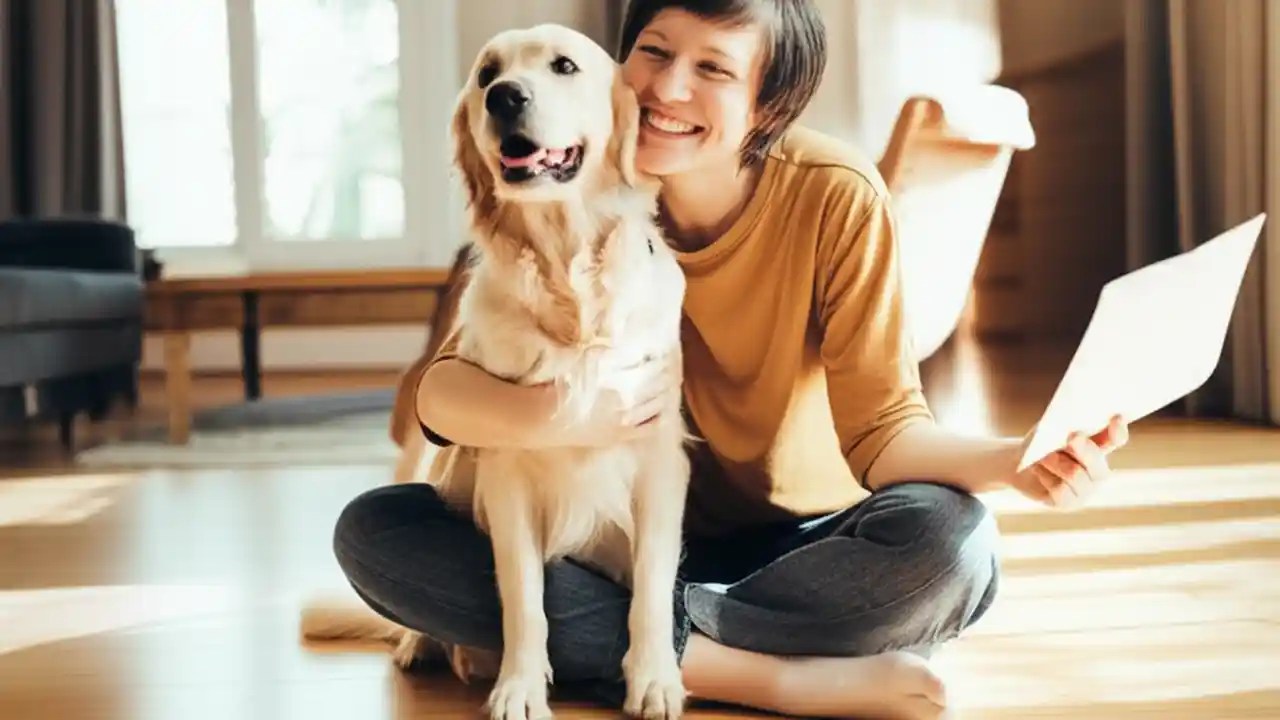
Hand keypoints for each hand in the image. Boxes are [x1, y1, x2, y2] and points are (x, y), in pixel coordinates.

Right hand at [542, 351, 680, 447]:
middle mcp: (629, 403)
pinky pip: (648, 429)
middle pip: (657, 387)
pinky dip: (660, 418)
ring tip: (670, 385)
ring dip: (666, 394)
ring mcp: (625, 423)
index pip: (650, 369)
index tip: (664, 352)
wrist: (544, 418)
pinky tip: (664, 411)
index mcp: (622, 383)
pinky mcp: (618, 437)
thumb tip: (629, 346)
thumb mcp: (586, 360)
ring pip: (657, 406)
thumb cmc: (561, 385)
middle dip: (666, 376)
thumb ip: (609, 353)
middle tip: (672, 366)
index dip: (659, 360)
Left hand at [1010, 414, 1129, 508]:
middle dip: (1086, 450)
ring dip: (1056, 462)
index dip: (1118, 430)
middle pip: (1098, 462)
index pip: (1116, 439)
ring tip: (1041, 456)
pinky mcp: (1068, 503)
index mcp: (1099, 447)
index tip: (1117, 417)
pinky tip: (1037, 469)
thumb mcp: (1051, 429)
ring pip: (1076, 475)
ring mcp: (1085, 490)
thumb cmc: (1040, 444)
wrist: (1018, 465)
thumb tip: (1074, 420)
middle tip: (1073, 437)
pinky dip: (1046, 476)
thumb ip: (1065, 426)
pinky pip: (1060, 491)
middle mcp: (1097, 470)